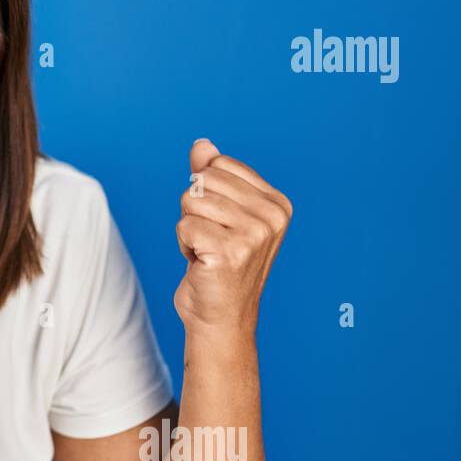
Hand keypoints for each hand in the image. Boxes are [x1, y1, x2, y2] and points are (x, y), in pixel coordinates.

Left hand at [174, 139, 292, 334]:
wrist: (221, 317)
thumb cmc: (217, 263)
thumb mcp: (219, 213)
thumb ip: (211, 175)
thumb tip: (202, 144)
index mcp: (277, 203)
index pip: (219, 165)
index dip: (206, 192)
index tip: (220, 223)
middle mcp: (271, 217)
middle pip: (203, 181)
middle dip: (194, 210)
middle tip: (210, 240)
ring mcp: (253, 235)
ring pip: (191, 202)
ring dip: (188, 228)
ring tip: (206, 252)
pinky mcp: (229, 252)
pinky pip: (184, 225)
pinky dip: (183, 245)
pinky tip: (200, 263)